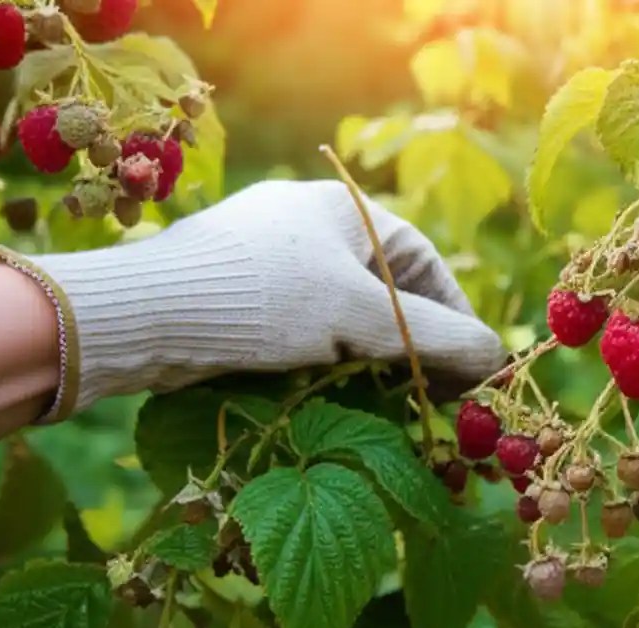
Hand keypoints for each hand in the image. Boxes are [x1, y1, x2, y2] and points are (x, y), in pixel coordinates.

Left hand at [0, 180, 505, 420]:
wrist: (141, 312)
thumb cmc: (262, 298)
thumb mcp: (363, 317)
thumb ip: (437, 337)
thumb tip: (498, 358)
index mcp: (344, 209)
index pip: (424, 266)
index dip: (454, 321)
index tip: (468, 373)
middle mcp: (307, 225)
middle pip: (384, 291)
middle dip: (410, 347)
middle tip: (427, 399)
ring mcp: (266, 258)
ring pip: (339, 314)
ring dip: (366, 361)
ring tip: (378, 407)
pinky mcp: (233, 294)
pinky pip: (297, 328)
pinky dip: (319, 361)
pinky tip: (320, 396)